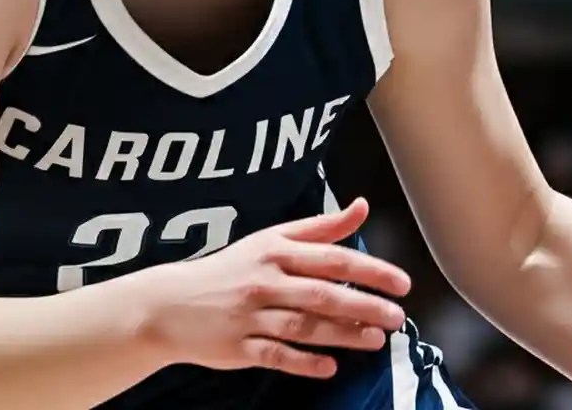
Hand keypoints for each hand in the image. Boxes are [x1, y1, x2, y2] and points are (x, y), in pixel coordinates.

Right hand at [143, 198, 410, 378]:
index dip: (370, 270)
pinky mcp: (238, 347)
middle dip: (364, 305)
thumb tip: (362, 206)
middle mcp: (264, 282)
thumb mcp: (271, 240)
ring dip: (343, 334)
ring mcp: (250, 316)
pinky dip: (303, 362)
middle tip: (397, 316)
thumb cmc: (230, 269)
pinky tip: (330, 366)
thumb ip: (320, 227)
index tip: (402, 283)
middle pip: (322, 294)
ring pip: (304, 326)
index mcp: (275, 251)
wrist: (169, 303)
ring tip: (377, 340)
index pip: (331, 258)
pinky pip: (275, 355)